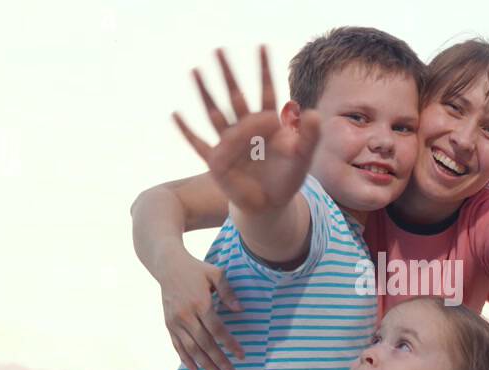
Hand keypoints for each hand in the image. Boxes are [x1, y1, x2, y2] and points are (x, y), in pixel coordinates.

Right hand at [159, 247, 246, 369]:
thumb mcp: (216, 274)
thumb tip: (240, 310)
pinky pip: (178, 346)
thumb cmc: (196, 269)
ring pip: (191, 349)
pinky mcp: (168, 324)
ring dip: (205, 365)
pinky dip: (186, 360)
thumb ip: (228, 292)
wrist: (167, 266)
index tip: (242, 356)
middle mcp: (186, 315)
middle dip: (219, 361)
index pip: (217, 330)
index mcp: (200, 303)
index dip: (230, 344)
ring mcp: (175, 321)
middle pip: (205, 344)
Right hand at [172, 46, 319, 219]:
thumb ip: (309, 136)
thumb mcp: (303, 157)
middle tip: (219, 50)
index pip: (266, 91)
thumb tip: (312, 114)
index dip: (264, 71)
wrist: (272, 203)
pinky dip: (188, 131)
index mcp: (267, 122)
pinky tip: (176, 115)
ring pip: (216, 113)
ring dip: (206, 94)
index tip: (263, 47)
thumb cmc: (287, 177)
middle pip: (236, 96)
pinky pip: (200, 144)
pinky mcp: (218, 161)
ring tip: (197, 71)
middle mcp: (246, 128)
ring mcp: (230, 143)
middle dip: (228, 74)